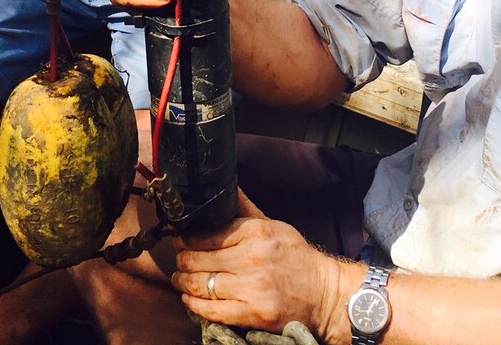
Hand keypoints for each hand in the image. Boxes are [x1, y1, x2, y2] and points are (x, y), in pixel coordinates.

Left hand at [171, 190, 345, 337]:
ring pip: (201, 285)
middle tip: (177, 261)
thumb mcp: (273, 225)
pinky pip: (212, 311)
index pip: (207, 234)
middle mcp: (251, 258)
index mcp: (255, 232)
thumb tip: (226, 187)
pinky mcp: (252, 313)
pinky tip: (190, 300)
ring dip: (183, 283)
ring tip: (179, 280)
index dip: (186, 238)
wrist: (322, 293)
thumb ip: (245, 208)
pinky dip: (195, 305)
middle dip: (182, 261)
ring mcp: (251, 288)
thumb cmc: (296, 257)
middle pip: (199, 260)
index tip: (178, 239)